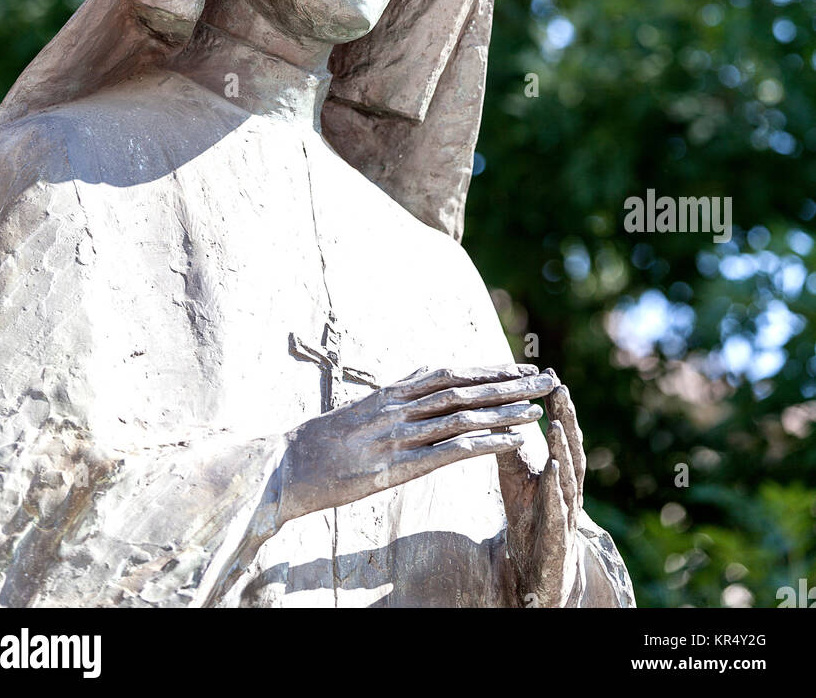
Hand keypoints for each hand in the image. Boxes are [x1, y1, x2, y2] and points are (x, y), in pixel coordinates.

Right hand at [278, 364, 556, 523]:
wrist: (284, 465)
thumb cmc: (315, 445)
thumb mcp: (355, 412)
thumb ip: (388, 397)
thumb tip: (414, 380)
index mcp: (390, 395)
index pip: (449, 374)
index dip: (487, 370)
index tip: (518, 366)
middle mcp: (400, 408)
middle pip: (465, 389)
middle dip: (508, 383)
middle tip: (546, 377)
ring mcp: (399, 435)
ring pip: (464, 416)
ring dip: (505, 410)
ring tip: (539, 405)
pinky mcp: (398, 466)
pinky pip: (451, 451)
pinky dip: (486, 443)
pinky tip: (513, 440)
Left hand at [497, 368, 586, 607]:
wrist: (539, 570)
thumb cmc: (530, 516)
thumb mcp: (514, 477)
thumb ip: (508, 445)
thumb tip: (494, 406)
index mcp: (560, 471)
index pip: (561, 433)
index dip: (558, 405)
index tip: (551, 375)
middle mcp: (568, 487)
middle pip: (571, 448)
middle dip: (567, 418)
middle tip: (560, 388)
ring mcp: (566, 512)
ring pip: (568, 477)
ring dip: (564, 450)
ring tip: (557, 424)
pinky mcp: (557, 538)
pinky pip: (559, 512)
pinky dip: (557, 491)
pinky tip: (552, 471)